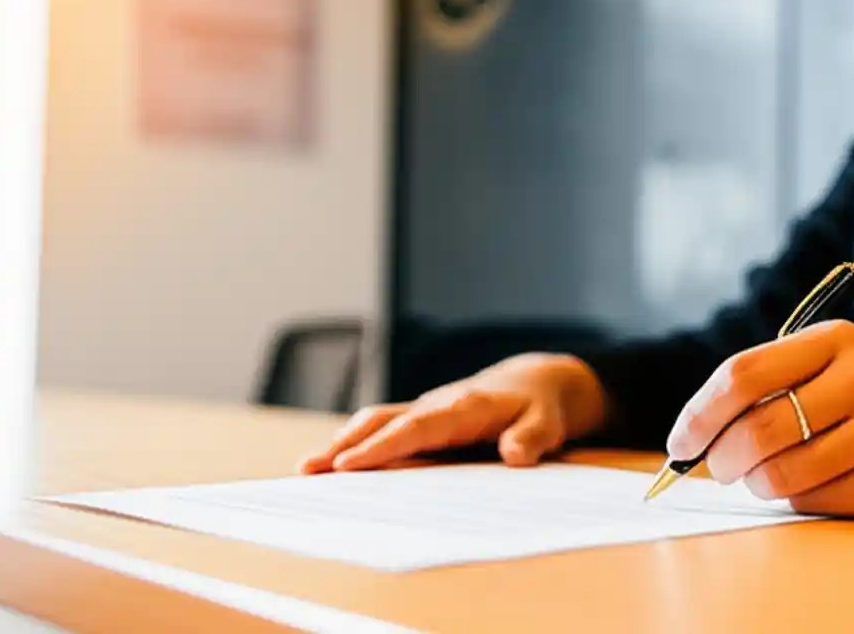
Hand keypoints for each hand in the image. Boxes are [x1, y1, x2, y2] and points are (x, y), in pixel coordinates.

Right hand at [299, 353, 609, 472]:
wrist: (532, 382)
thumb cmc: (538, 407)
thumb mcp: (547, 423)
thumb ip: (531, 438)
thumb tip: (514, 455)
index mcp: (464, 407)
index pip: (416, 428)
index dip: (382, 446)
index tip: (348, 464)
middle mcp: (436, 405)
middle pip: (383, 422)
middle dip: (346, 445)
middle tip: (308, 470)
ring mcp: (424, 410)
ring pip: (375, 421)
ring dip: (342, 443)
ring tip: (306, 471)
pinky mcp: (419, 419)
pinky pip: (382, 428)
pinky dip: (354, 443)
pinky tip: (330, 466)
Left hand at [667, 321, 853, 517]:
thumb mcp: (836, 364)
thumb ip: (772, 385)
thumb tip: (694, 436)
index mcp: (836, 339)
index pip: (742, 374)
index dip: (699, 413)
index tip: (679, 441)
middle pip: (754, 430)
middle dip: (719, 459)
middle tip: (717, 468)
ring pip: (779, 473)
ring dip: (756, 484)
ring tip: (765, 476)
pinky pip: (815, 501)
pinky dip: (797, 500)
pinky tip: (813, 484)